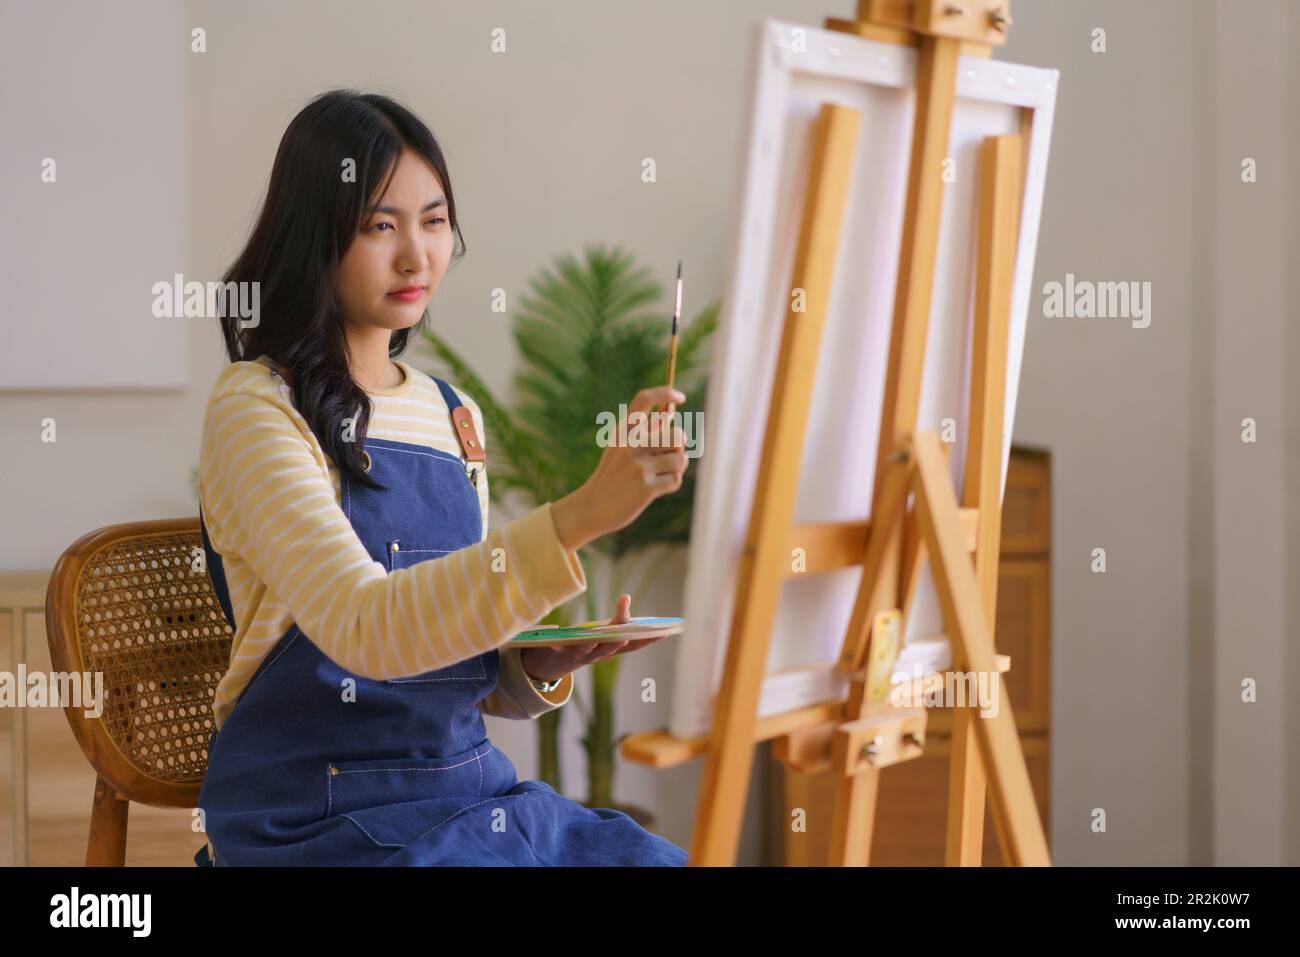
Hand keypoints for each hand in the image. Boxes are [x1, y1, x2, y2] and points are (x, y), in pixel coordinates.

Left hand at [519, 594, 671, 682]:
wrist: (552, 665)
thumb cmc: (582, 644)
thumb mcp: (601, 630)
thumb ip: (617, 619)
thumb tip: (626, 597)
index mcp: (610, 649)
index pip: (632, 645)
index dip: (648, 640)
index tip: (664, 632)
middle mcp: (597, 654)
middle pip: (612, 648)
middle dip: (621, 641)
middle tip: (629, 634)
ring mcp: (578, 655)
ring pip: (589, 651)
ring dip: (597, 646)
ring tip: (608, 638)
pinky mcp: (559, 653)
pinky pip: (559, 649)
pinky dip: (558, 645)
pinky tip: (554, 641)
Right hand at [551, 385, 688, 550]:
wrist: (593, 506)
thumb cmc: (612, 473)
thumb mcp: (620, 447)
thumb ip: (643, 431)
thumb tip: (668, 415)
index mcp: (623, 429)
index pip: (644, 398)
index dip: (665, 393)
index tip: (680, 398)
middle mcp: (630, 443)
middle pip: (677, 434)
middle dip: (680, 446)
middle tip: (670, 453)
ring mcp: (638, 466)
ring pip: (680, 459)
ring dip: (676, 467)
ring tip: (661, 473)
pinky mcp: (646, 488)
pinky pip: (675, 480)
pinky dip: (670, 484)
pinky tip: (655, 488)